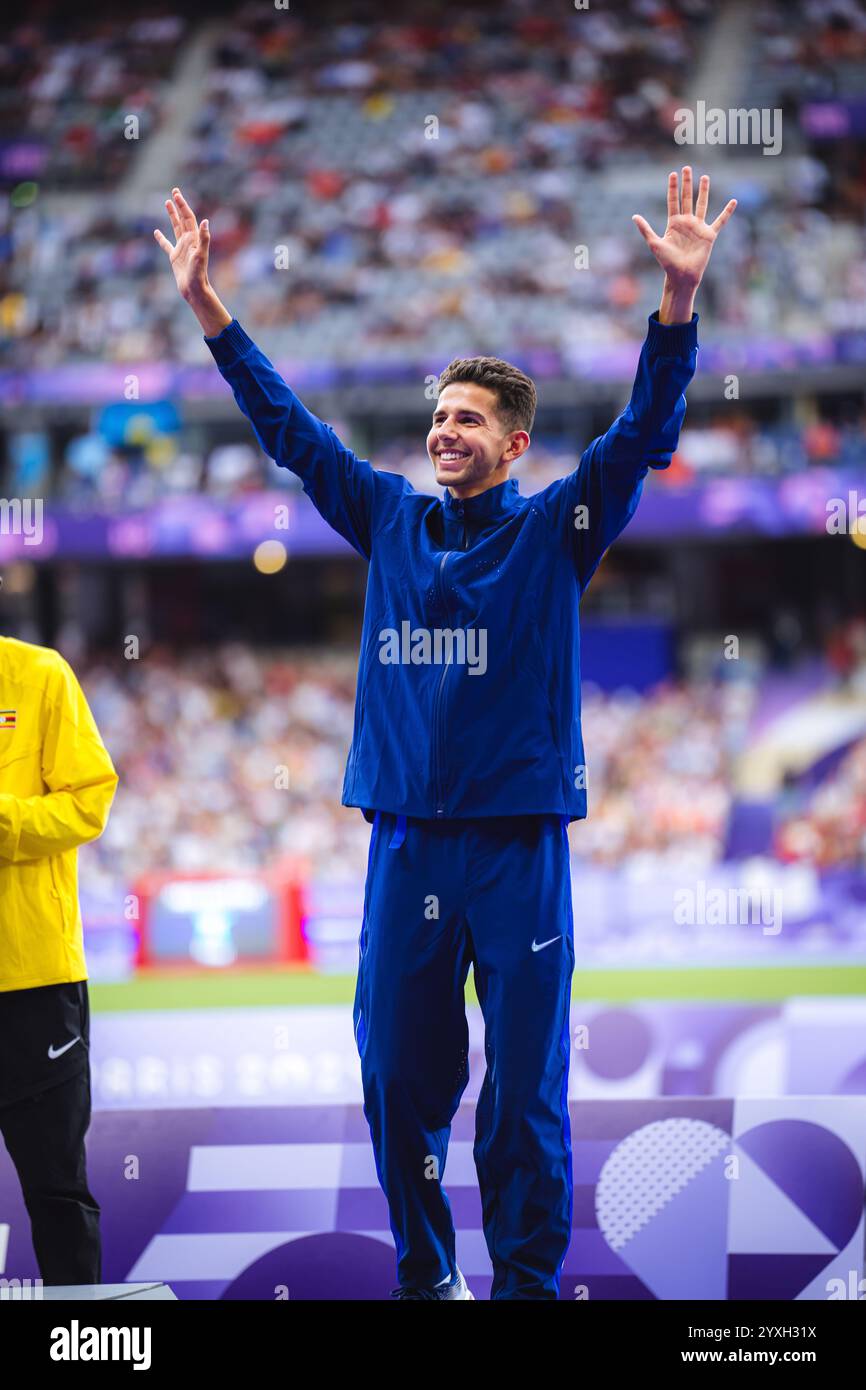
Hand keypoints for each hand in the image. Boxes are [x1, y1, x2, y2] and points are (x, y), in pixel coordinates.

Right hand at [154, 187, 210, 301]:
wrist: (195, 290)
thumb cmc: (199, 274)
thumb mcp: (201, 255)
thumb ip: (204, 238)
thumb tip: (205, 221)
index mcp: (194, 238)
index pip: (188, 217)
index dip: (182, 205)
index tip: (176, 194)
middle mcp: (188, 241)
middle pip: (183, 219)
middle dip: (178, 205)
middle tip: (174, 191)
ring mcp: (181, 249)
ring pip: (175, 228)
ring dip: (172, 216)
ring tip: (167, 203)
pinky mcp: (174, 258)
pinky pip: (166, 245)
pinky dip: (161, 238)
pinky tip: (156, 232)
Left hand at [632, 167, 735, 290]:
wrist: (681, 276)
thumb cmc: (667, 262)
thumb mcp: (654, 243)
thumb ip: (645, 229)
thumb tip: (634, 216)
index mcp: (673, 223)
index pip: (673, 200)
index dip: (673, 187)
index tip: (673, 173)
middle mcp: (686, 222)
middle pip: (687, 198)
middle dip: (687, 183)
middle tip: (686, 168)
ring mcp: (698, 227)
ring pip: (702, 204)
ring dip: (703, 191)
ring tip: (705, 177)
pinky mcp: (709, 235)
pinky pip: (720, 221)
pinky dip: (727, 212)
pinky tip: (733, 202)